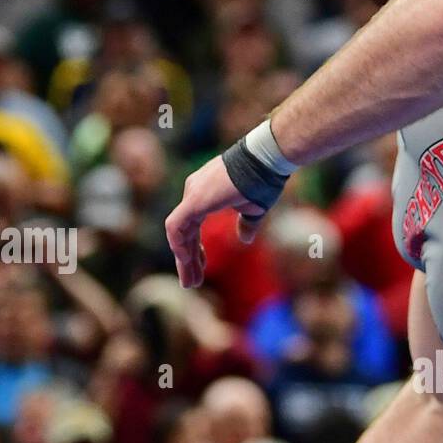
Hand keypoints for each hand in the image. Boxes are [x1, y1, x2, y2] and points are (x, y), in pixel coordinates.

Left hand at [165, 155, 267, 288]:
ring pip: (178, 233)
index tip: (201, 268)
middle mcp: (193, 192)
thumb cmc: (263, 178)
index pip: (192, 226)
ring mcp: (192, 195)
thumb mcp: (253, 208)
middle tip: (191, 283)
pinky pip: (176, 227)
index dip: (195, 249)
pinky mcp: (194, 201)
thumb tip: (245, 240)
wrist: (265, 159)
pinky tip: (186, 263)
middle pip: (184, 232)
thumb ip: (246, 224)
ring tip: (190, 282)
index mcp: (204, 194)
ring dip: (183, 259)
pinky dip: (179, 246)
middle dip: (188, 260)